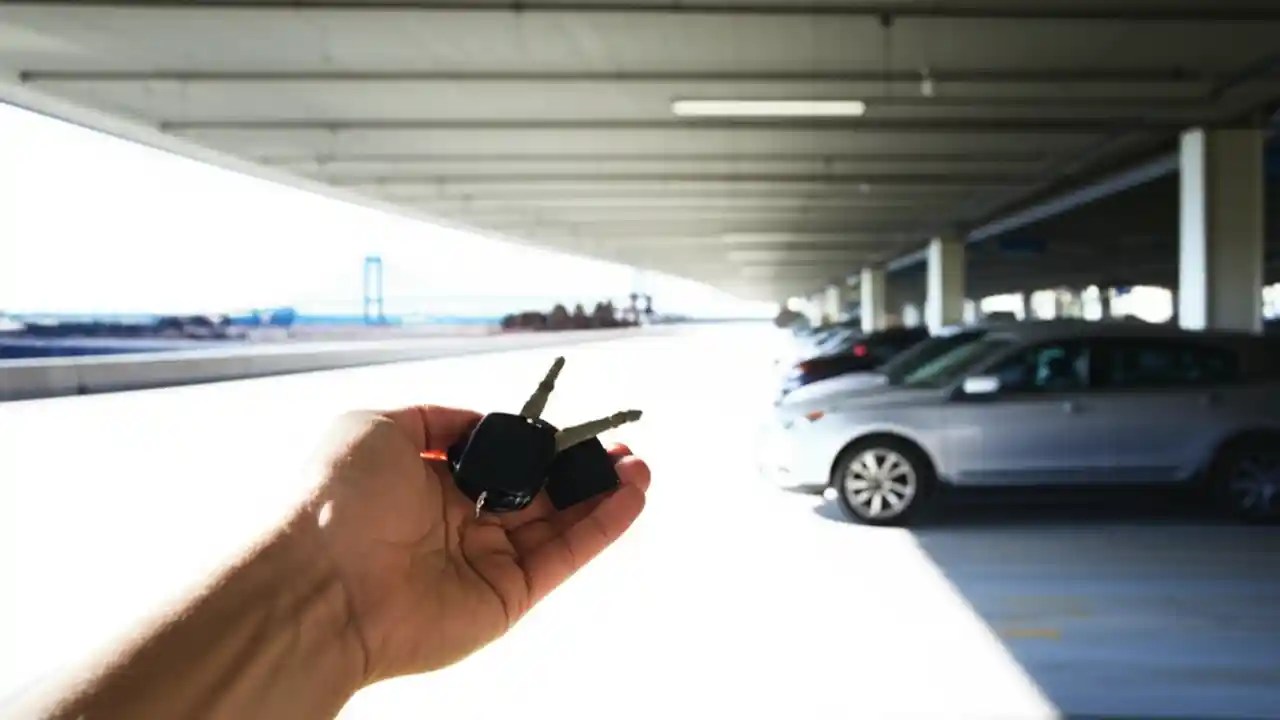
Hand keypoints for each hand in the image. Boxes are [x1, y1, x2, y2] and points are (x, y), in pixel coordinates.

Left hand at [306, 406, 649, 682]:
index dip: (539, 445)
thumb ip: (437, 420)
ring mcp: (487, 562)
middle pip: (539, 493)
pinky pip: (563, 557)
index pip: (501, 462)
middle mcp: (462, 524)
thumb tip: (482, 422)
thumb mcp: (377, 428)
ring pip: (559, 525)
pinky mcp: (508, 597)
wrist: (320, 583)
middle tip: (620, 448)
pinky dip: (601, 528)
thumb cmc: (337, 502)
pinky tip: (629, 497)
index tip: (571, 427)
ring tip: (639, 468)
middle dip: (581, 468)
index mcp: (431, 485)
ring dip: (604, 495)